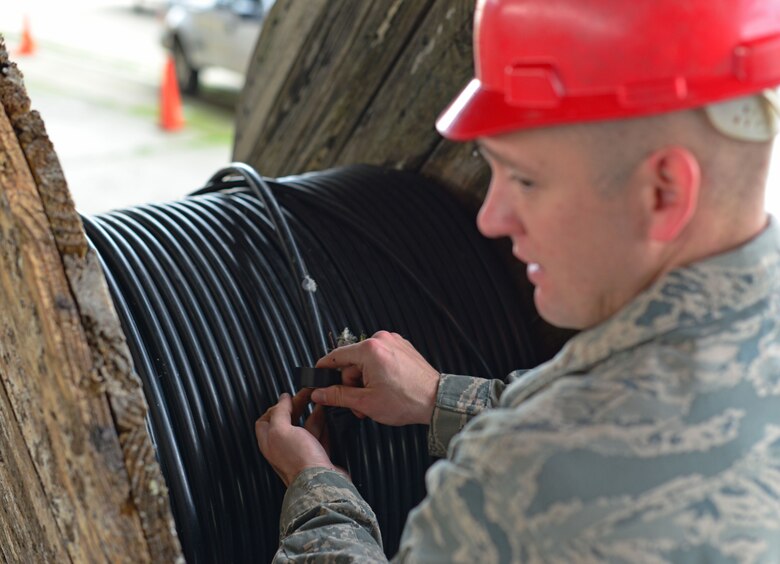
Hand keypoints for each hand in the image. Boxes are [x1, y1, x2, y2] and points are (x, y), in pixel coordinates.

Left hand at [255, 389, 341, 486]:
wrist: (320, 482)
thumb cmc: (298, 461)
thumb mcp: (281, 430)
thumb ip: (280, 412)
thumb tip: (282, 399)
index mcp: (269, 442)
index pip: (265, 421)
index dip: (275, 407)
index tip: (287, 397)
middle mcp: (283, 448)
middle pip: (286, 421)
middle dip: (296, 406)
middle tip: (306, 394)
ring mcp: (301, 452)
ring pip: (304, 428)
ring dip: (311, 412)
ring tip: (319, 400)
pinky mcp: (317, 456)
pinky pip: (319, 436)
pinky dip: (323, 425)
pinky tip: (327, 418)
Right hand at [312, 331, 439, 425]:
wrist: (436, 401)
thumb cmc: (407, 400)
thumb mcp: (366, 402)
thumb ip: (338, 396)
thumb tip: (320, 393)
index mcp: (370, 349)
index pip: (337, 356)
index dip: (324, 368)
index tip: (317, 375)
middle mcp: (382, 340)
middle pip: (353, 362)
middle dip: (353, 384)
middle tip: (360, 403)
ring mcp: (394, 342)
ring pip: (366, 362)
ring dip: (366, 381)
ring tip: (375, 399)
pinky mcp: (402, 347)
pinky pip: (380, 359)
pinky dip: (378, 373)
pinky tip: (385, 388)